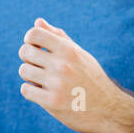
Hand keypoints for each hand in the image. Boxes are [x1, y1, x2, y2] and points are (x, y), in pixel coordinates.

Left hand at [18, 17, 129, 132]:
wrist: (110, 110)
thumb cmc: (92, 80)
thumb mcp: (81, 55)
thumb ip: (59, 38)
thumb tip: (38, 22)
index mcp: (69, 51)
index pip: (34, 33)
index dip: (30, 40)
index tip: (36, 48)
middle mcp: (63, 65)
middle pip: (25, 51)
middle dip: (28, 58)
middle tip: (39, 67)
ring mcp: (57, 84)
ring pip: (24, 71)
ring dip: (30, 76)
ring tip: (43, 81)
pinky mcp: (52, 102)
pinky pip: (26, 90)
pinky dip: (31, 91)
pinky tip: (43, 93)